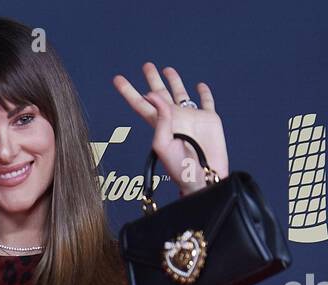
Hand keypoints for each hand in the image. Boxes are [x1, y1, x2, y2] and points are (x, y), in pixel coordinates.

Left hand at [112, 63, 228, 194]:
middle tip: (147, 66)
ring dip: (174, 81)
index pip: (141, 104)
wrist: (205, 176)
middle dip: (152, 80)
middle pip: (160, 94)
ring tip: (167, 69)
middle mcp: (174, 118)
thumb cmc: (181, 168)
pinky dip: (204, 93)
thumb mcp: (163, 144)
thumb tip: (151, 94)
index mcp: (159, 124)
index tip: (118, 79)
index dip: (129, 91)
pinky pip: (206, 102)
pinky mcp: (209, 120)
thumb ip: (159, 118)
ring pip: (181, 94)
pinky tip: (199, 86)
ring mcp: (191, 118)